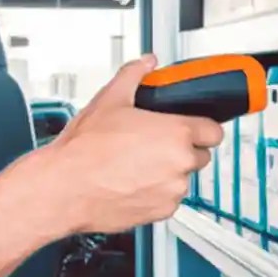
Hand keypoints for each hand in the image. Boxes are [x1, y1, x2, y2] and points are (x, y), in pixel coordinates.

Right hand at [15, 55, 223, 237]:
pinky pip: (167, 200)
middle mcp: (180, 164)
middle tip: (155, 145)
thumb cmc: (84, 150)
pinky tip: (131, 183)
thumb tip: (145, 63)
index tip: (192, 128)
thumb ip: (134, 75)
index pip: (214, 131)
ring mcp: (172, 191)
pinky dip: (156, 193)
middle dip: (182, 149)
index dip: (202, 127)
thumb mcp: (110, 100)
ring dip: (168, 173)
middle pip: (200, 155)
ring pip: (182, 179)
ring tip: (137, 165)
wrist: (63, 188)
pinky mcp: (160, 213)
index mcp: (176, 133)